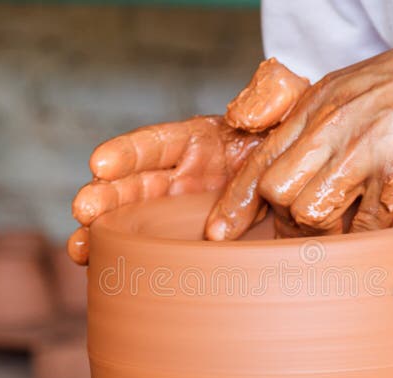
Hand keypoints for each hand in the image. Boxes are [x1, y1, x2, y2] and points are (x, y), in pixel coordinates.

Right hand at [67, 58, 308, 263]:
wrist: (313, 179)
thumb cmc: (297, 137)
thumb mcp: (292, 105)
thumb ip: (271, 95)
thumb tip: (241, 112)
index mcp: (200, 140)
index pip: (158, 143)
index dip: (128, 153)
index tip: (100, 164)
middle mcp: (183, 174)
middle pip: (135, 184)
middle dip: (105, 196)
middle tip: (83, 210)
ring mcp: (183, 210)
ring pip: (132, 218)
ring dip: (102, 231)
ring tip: (79, 248)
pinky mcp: (191, 239)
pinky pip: (153, 248)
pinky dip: (123, 257)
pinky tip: (98, 267)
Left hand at [204, 23, 392, 239]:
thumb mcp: (350, 88)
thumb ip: (314, 123)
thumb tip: (285, 166)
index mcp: (315, 107)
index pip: (259, 162)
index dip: (234, 204)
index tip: (219, 234)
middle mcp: (331, 128)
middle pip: (276, 192)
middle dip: (283, 218)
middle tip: (304, 227)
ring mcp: (363, 152)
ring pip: (310, 212)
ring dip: (321, 231)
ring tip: (341, 223)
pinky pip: (363, 226)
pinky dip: (365, 235)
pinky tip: (377, 221)